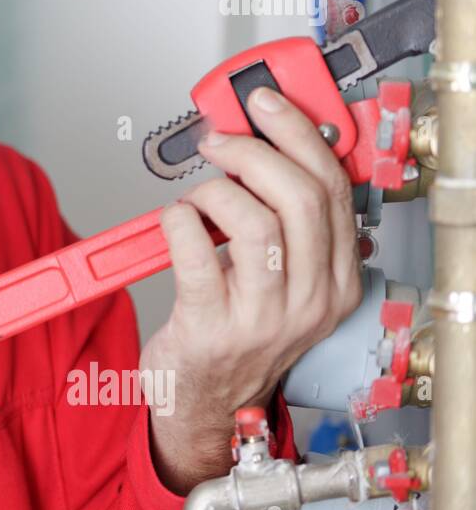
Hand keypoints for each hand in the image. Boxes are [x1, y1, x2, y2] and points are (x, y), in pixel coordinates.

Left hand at [141, 86, 362, 494]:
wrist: (208, 405)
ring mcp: (263, 316)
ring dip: (215, 190)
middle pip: (300, 196)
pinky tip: (174, 222)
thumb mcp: (284, 278)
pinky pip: (196, 252)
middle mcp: (309, 298)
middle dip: (254, 149)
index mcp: (336, 278)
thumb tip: (258, 141)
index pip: (333, 188)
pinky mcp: (213, 327)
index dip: (298, 133)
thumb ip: (282, 218)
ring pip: (254, 221)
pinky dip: (178, 221)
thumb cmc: (239, 332)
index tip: (265, 104)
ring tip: (197, 195)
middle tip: (219, 139)